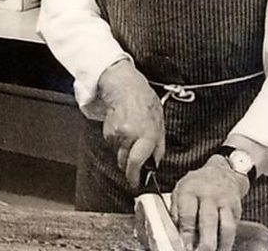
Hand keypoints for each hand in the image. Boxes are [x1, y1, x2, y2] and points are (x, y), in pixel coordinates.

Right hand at [97, 59, 164, 188]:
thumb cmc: (143, 99)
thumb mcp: (160, 121)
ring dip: (124, 150)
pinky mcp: (107, 131)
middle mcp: (130, 136)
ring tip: (130, 134)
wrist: (122, 85)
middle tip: (134, 160)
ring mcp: (116, 134)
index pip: (137, 162)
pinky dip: (117, 141)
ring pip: (119, 153)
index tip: (135, 183)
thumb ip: (159, 144)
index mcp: (146, 134)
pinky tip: (122, 128)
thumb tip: (156, 162)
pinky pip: (113, 144)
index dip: (135, 176)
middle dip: (129, 164)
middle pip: (125, 162)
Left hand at [171, 156, 249, 250]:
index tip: (185, 246)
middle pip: (208, 220)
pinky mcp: (236, 209)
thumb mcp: (180, 191)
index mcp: (190, 190)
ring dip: (221, 244)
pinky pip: (234, 227)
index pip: (188, 214)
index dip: (187, 233)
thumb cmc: (197, 184)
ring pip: (226, 226)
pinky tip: (223, 248)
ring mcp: (225, 202)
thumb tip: (174, 234)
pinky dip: (229, 240)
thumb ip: (176, 211)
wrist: (223, 172)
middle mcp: (209, 195)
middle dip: (205, 241)